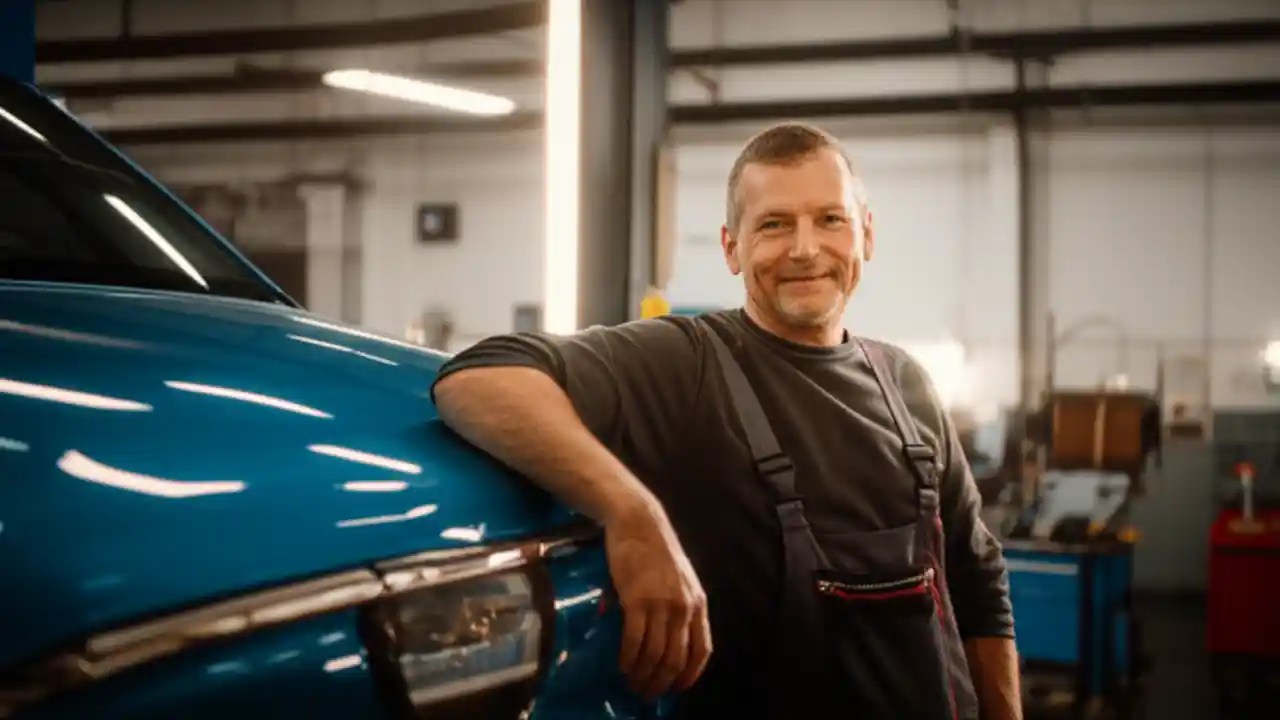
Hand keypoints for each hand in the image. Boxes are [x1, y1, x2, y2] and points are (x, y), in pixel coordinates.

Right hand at [604, 499, 711, 699]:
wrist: (639, 523)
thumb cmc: (657, 550)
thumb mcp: (679, 580)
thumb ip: (677, 607)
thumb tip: (664, 639)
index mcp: (698, 604)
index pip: (702, 650)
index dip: (689, 675)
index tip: (676, 690)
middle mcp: (683, 608)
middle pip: (675, 658)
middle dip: (661, 683)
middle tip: (647, 694)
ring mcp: (660, 604)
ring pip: (654, 654)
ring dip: (642, 675)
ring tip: (632, 684)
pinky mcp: (636, 600)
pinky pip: (633, 640)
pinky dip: (627, 658)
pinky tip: (622, 665)